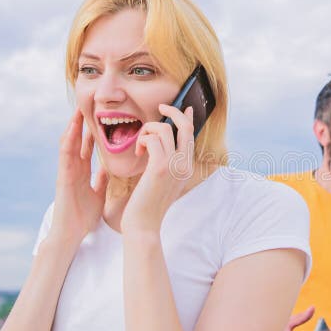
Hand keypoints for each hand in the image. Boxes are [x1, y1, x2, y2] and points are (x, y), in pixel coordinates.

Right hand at [47, 109, 107, 254]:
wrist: (72, 233)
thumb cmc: (83, 216)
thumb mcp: (98, 193)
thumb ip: (101, 180)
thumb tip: (107, 168)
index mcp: (82, 172)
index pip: (87, 147)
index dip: (92, 132)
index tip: (99, 116)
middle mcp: (73, 168)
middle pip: (77, 141)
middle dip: (81, 124)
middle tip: (86, 104)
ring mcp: (66, 172)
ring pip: (69, 145)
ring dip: (72, 128)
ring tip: (77, 111)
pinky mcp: (62, 178)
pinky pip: (64, 157)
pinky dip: (67, 143)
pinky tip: (71, 131)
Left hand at [121, 105, 194, 235]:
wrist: (144, 224)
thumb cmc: (148, 204)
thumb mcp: (163, 182)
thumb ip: (166, 164)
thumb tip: (161, 143)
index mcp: (187, 168)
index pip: (191, 136)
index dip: (188, 119)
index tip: (185, 108)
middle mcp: (185, 165)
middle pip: (185, 126)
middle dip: (173, 111)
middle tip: (162, 106)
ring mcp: (175, 166)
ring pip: (164, 129)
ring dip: (148, 130)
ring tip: (141, 144)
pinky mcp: (160, 167)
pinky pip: (152, 139)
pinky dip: (143, 140)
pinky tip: (138, 151)